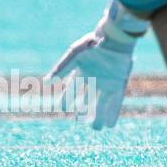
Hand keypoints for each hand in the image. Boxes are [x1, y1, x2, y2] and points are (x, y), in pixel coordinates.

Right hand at [50, 1, 147, 129]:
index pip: (72, 89)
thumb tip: (47, 81)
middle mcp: (95, 78)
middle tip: (79, 121)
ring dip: (99, 115)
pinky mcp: (119, 83)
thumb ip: (62, 68)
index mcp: (82, 71)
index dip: (66, 98)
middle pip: (88, 98)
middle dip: (84, 110)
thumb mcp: (74, 55)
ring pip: (102, 103)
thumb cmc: (93, 43)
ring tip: (97, 128)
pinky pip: (116, 101)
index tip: (61, 107)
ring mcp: (107, 82)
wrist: (115, 38)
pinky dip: (113, 113)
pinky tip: (111, 124)